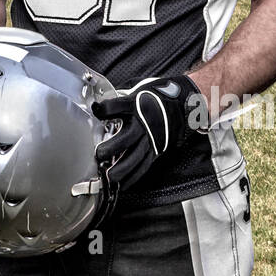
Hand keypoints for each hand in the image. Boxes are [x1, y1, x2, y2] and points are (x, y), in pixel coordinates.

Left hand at [92, 76, 205, 192]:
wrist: (179, 104)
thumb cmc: (151, 98)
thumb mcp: (133, 92)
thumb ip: (116, 100)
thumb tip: (95, 106)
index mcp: (135, 104)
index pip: (117, 106)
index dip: (105, 109)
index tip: (96, 110)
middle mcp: (143, 122)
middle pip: (127, 137)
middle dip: (112, 148)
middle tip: (99, 154)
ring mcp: (151, 137)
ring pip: (136, 156)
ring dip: (122, 169)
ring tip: (110, 177)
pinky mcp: (156, 149)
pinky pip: (144, 165)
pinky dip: (133, 176)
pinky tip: (123, 184)